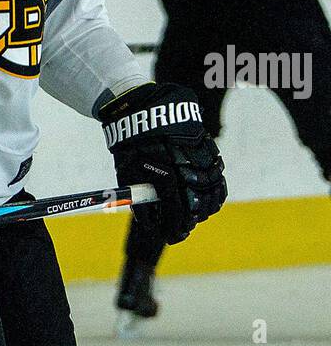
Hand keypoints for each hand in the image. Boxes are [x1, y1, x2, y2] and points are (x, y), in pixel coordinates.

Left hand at [100, 83, 225, 243]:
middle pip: (199, 205)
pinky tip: (208, 194)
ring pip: (213, 190)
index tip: (173, 236)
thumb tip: (149, 224)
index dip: (177, 228)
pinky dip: (216, 187)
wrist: (144, 108)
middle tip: (183, 227)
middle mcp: (188, 169)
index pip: (179, 213)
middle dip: (192, 220)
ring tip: (198, 214)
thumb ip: (140, 200)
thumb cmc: (131, 144)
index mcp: (167, 177)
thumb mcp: (127, 174)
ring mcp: (201, 157)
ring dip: (206, 206)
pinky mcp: (208, 147)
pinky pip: (218, 172)